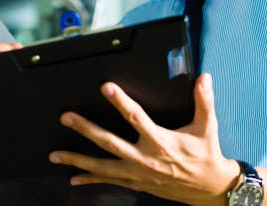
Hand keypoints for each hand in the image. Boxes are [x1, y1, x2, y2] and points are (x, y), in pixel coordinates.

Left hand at [49, 73, 238, 205]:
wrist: (209, 188)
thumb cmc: (206, 155)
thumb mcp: (207, 127)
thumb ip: (204, 101)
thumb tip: (203, 78)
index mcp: (161, 142)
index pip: (136, 118)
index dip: (120, 102)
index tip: (106, 88)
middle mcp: (145, 159)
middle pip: (109, 143)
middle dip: (86, 129)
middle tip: (67, 117)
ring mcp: (138, 173)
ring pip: (102, 166)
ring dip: (78, 160)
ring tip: (56, 154)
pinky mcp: (136, 183)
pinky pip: (109, 181)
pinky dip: (89, 180)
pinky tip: (73, 178)